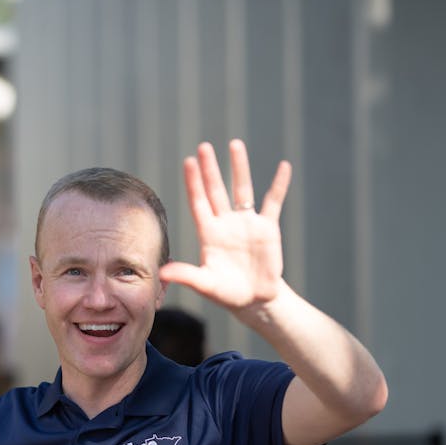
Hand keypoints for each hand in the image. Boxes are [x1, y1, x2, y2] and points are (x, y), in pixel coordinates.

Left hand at [161, 139, 291, 311]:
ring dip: (239, 167)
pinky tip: (283, 166)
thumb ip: (187, 276)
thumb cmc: (227, 293)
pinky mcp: (267, 228)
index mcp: (209, 233)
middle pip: (216, 190)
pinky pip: (274, 202)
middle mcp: (226, 223)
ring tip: (235, 144)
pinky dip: (279, 185)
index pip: (199, 202)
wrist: (254, 300)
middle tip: (204, 147)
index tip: (188, 162)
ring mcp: (246, 223)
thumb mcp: (206, 285)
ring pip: (242, 190)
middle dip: (210, 169)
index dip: (194, 183)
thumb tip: (162, 273)